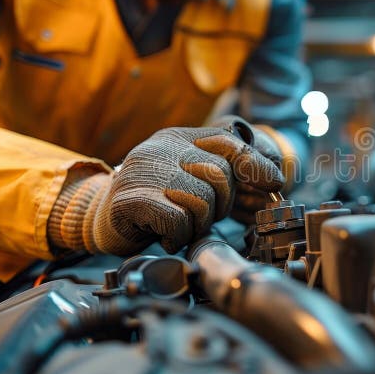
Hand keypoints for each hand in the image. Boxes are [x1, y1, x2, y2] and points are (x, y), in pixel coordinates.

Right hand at [48, 124, 283, 254]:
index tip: (275, 182)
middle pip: (220, 175)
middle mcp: (162, 148)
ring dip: (198, 223)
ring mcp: (145, 171)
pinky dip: (178, 234)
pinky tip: (167, 234)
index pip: (227, 140)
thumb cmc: (154, 201)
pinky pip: (178, 219)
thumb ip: (226, 175)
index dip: (255, 162)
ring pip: (201, 200)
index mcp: (180, 139)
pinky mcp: (131, 199)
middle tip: (202, 216)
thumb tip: (274, 180)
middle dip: (221, 204)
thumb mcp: (191, 179)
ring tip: (181, 225)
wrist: (100, 216)